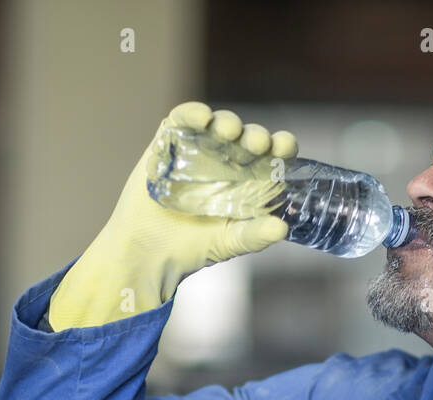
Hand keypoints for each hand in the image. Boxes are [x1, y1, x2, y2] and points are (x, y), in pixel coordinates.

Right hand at [48, 102, 298, 330]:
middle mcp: (226, 161)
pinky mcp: (168, 143)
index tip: (285, 148)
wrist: (147, 253)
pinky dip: (192, 114)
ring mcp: (198, 149)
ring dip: (227, 123)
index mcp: (248, 181)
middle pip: (248, 138)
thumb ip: (255, 235)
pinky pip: (182, 120)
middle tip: (257, 144)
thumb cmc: (192, 249)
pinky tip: (202, 118)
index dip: (282, 146)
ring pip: (218, 125)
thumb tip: (281, 228)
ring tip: (230, 131)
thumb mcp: (229, 242)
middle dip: (255, 136)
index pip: (272, 156)